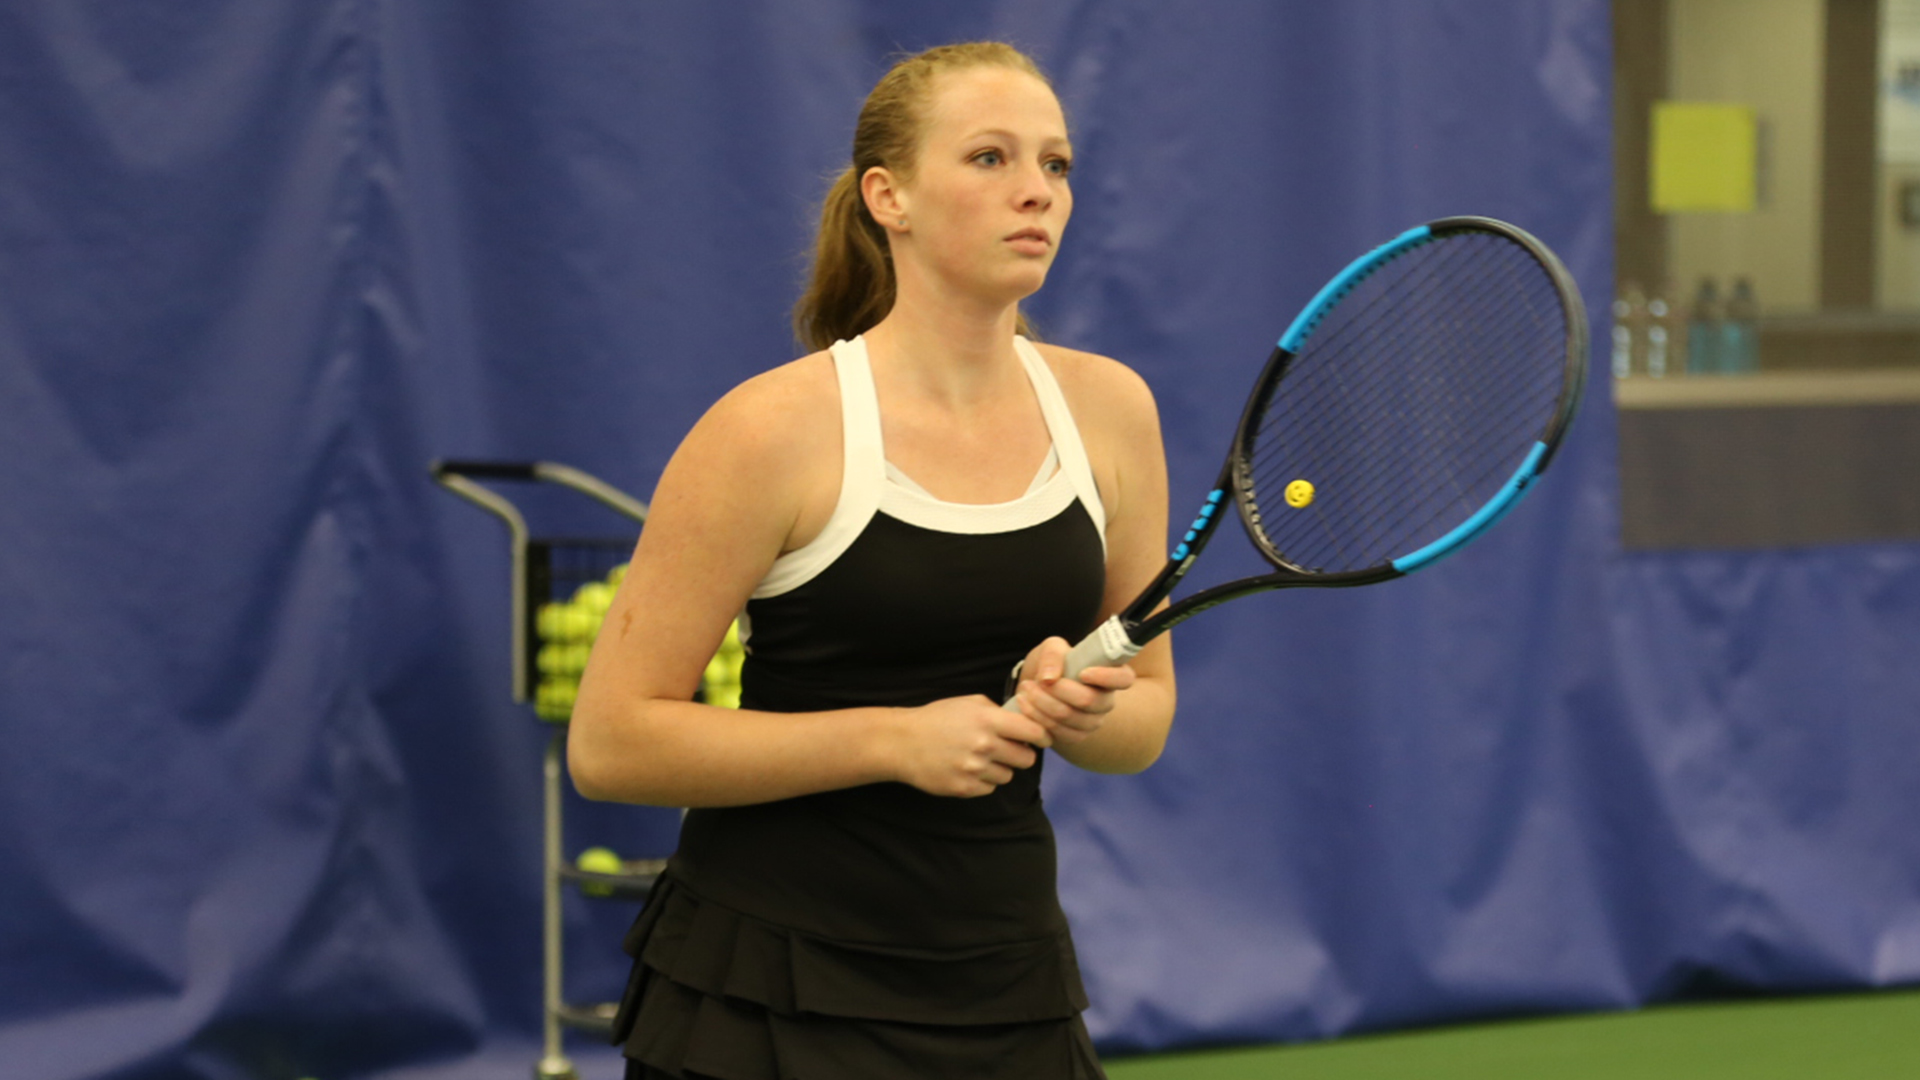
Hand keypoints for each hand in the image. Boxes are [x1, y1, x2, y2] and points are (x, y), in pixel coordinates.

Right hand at [893, 696, 1053, 797]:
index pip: (1033, 732)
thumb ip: (999, 712)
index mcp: (988, 720)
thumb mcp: (969, 703)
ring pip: (1008, 776)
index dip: (1041, 736)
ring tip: (981, 758)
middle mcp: (984, 745)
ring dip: (1000, 768)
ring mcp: (974, 769)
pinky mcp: (965, 788)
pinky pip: (990, 788)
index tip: (1041, 739)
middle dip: (1021, 754)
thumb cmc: (938, 718)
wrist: (903, 742)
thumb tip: (1025, 722)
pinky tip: (968, 768)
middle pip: (1026, 759)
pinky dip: (984, 780)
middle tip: (1008, 749)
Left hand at [1010, 636, 1134, 748]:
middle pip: (1089, 701)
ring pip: (1069, 718)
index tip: (1083, 673)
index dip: (1107, 677)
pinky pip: (1058, 732)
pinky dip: (1037, 718)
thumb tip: (1050, 678)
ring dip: (1042, 704)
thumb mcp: (1051, 648)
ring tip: (1026, 690)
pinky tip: (1025, 704)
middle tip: (1036, 681)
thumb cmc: (1052, 663)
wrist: (1036, 686)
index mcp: (1109, 674)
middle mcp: (1105, 701)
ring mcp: (1092, 721)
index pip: (1124, 678)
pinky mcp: (1075, 736)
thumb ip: (1053, 655)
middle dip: (1058, 691)